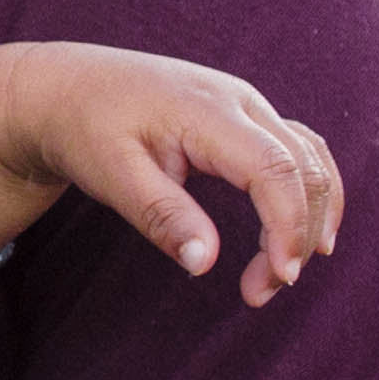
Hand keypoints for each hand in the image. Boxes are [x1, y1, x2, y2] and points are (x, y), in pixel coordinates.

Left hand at [0, 43, 342, 304]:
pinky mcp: (245, 114)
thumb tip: (206, 262)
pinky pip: (299, 149)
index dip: (288, 226)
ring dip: (311, 215)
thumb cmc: (85, 129)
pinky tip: (304, 232)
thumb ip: (162, 216)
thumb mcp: (113, 176)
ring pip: (310, 157)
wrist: (66, 87)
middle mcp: (239, 99)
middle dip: (299, 233)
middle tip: (261, 291)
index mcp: (206, 111)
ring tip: (283, 271)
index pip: (275, 169)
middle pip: (304, 167)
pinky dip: (310, 190)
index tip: (276, 279)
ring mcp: (246, 103)